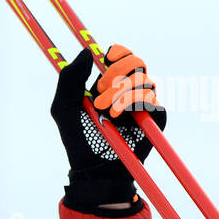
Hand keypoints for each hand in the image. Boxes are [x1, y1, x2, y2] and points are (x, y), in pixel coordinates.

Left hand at [49, 44, 167, 213]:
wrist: (95, 168)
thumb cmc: (77, 140)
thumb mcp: (63, 108)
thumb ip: (69, 78)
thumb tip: (87, 51)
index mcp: (107, 85)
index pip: (121, 56)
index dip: (118, 52)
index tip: (106, 58)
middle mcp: (127, 91)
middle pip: (136, 62)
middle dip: (116, 73)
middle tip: (100, 90)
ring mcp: (142, 104)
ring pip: (145, 79)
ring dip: (121, 92)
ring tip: (105, 111)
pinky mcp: (154, 118)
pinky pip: (152, 98)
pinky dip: (133, 102)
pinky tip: (116, 116)